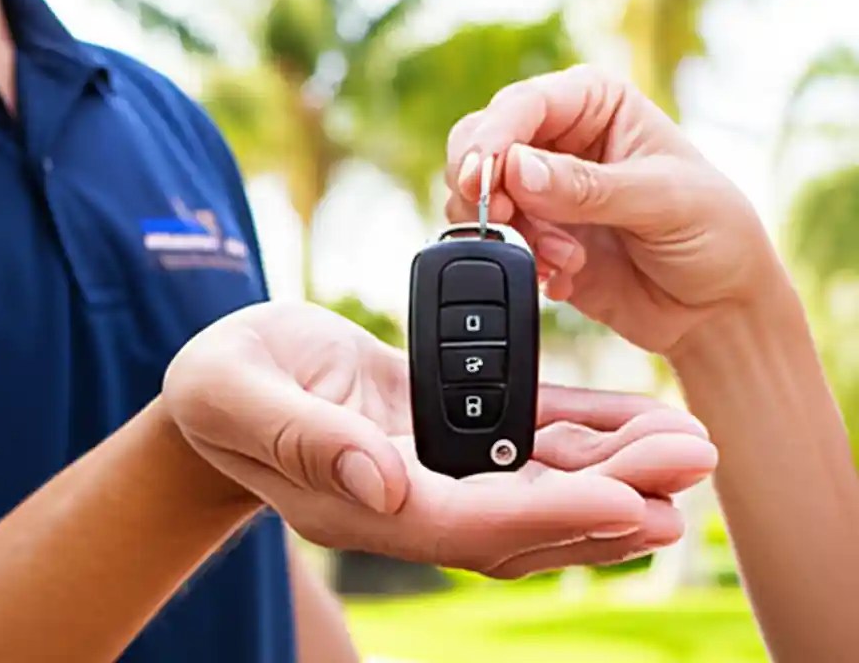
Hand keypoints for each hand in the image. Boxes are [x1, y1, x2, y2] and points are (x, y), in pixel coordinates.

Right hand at [162, 301, 716, 578]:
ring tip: (684, 445)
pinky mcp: (440, 432)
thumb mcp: (235, 394)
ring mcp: (426, 470)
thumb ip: (302, 438)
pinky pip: (519, 438)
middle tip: (689, 468)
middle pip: (522, 516)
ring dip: (611, 469)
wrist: (222, 380)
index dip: (548, 517)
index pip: (464, 524)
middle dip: (610, 496)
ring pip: (534, 484)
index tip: (626, 501)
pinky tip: (633, 419)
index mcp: (353, 502)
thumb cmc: (216, 385)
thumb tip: (382, 484)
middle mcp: (403, 499)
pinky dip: (580, 432)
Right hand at [442, 64, 783, 354]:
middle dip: (483, 185)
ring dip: (509, 231)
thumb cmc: (713, 234)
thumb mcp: (661, 201)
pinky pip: (491, 242)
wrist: (716, 309)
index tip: (481, 176)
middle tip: (508, 218)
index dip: (493, 137)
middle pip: (478, 143)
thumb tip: (516, 169)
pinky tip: (565, 275)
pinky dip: (517, 261)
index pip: (521, 104)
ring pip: (474, 195)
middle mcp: (558, 140)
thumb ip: (586, 187)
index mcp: (595, 103)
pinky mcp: (532, 238)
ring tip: (566, 257)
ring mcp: (540, 191)